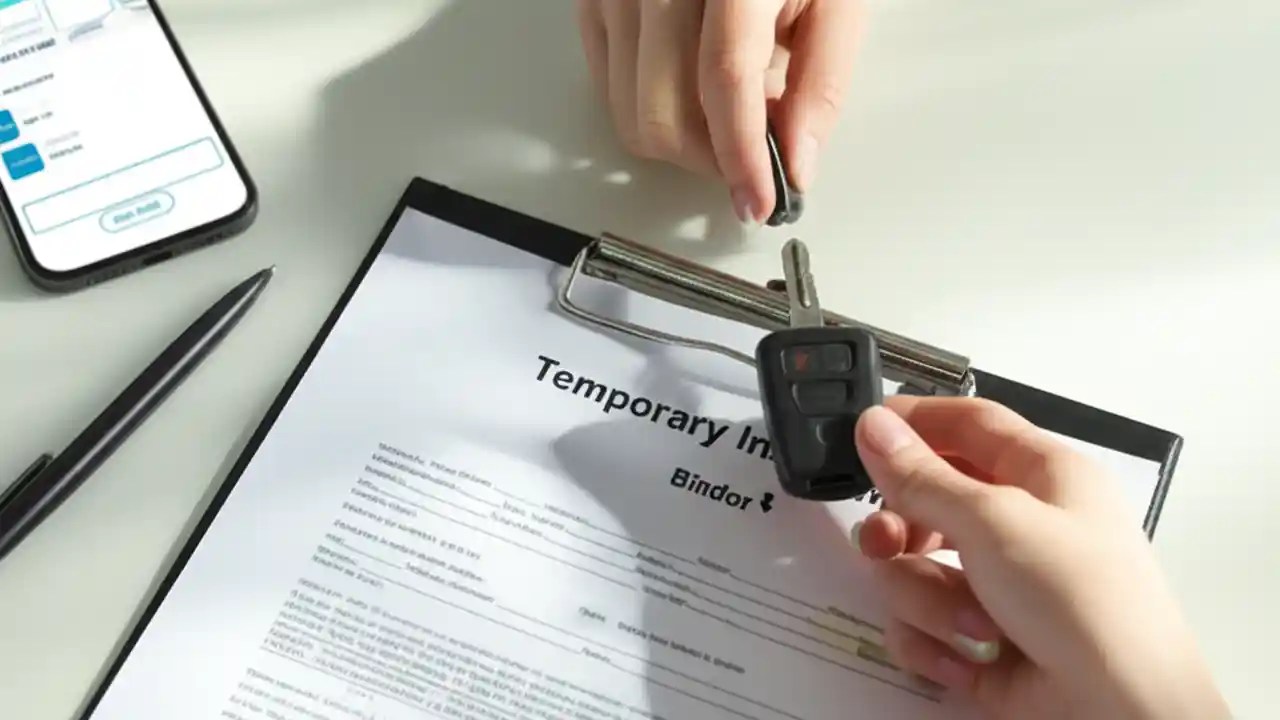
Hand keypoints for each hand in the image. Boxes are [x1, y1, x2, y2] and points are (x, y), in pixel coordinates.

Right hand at [574, 0, 860, 223]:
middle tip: (755, 157)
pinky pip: (609, 90)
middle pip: (665, 113)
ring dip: (686, 141)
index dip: (742, 154)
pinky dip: (652, 108)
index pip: (725, 80)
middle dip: (713, 159)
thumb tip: (797, 161)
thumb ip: (823, 81)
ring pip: (632, 115)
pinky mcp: (594, 1)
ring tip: (729, 113)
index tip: (760, 201)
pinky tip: (691, 86)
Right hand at [851, 397, 1229, 719]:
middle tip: (885, 543)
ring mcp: (999, 586)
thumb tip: (875, 425)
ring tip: (972, 625)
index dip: (917, 421)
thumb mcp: (996, 523)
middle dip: (902, 528)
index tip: (864, 428)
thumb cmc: (1087, 606)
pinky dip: (934, 645)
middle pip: (928, 501)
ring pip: (915, 569)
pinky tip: (967, 659)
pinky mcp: (979, 641)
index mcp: (1044, 477)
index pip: (970, 425)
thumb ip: (923, 476)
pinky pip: (920, 626)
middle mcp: (1021, 526)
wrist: (1119, 716)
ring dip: (930, 601)